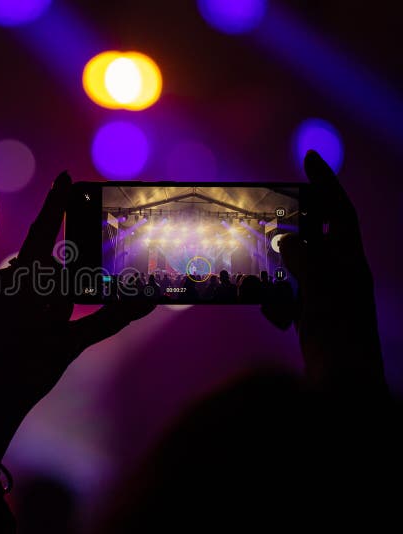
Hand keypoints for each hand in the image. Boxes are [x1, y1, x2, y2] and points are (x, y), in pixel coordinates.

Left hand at [0, 172, 154, 468]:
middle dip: (48, 282)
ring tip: (24, 331)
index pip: (46, 233)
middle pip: (36, 264)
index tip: (65, 177)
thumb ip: (110, 317)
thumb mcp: (72, 344)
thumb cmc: (30, 374)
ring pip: (14, 276)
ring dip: (26, 292)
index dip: (58, 204)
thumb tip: (148, 299)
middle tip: (48, 320)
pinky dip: (4, 299)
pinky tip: (5, 328)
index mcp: (29, 286)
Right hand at [274, 151, 385, 392]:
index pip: (340, 212)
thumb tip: (287, 238)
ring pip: (296, 269)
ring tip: (260, 279)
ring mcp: (327, 297)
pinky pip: (288, 297)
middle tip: (265, 219)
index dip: (327, 183)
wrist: (344, 387)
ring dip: (277, 272)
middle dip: (291, 230)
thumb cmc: (339, 336)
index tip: (309, 157)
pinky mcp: (312, 317)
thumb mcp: (322, 291)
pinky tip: (274, 315)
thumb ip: (305, 260)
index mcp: (351, 262)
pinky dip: (276, 303)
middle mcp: (342, 275)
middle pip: (315, 237)